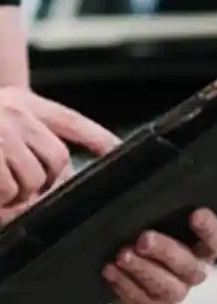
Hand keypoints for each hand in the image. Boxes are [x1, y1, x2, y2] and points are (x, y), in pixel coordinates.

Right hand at [0, 86, 117, 208]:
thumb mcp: (3, 114)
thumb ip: (32, 135)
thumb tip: (63, 174)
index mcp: (22, 103)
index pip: (71, 121)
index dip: (99, 138)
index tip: (118, 150)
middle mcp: (14, 113)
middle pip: (58, 158)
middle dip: (46, 181)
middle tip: (26, 189)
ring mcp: (1, 133)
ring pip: (34, 179)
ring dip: (20, 194)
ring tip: (2, 192)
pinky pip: (8, 190)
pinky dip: (1, 201)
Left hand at [103, 208, 216, 303]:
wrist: (121, 255)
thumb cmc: (146, 228)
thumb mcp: (155, 210)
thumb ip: (156, 200)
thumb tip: (140, 171)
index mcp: (204, 246)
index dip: (210, 229)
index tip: (196, 214)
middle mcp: (194, 270)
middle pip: (191, 267)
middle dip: (167, 252)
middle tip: (144, 239)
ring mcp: (173, 290)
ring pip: (168, 289)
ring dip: (144, 271)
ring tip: (123, 255)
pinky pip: (141, 300)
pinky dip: (124, 284)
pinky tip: (111, 269)